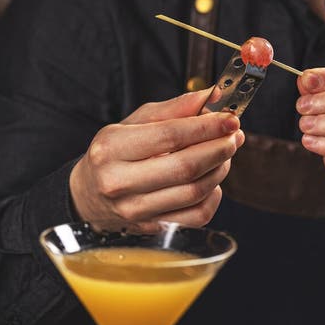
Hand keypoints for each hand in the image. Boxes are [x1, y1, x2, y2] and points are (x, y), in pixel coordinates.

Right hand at [69, 89, 243, 231]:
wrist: (89, 195)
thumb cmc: (116, 152)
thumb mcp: (136, 122)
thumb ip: (175, 108)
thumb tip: (212, 95)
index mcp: (112, 148)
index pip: (169, 135)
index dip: (206, 126)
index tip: (230, 118)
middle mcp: (119, 182)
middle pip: (185, 167)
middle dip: (218, 148)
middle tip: (235, 135)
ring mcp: (135, 211)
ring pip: (194, 192)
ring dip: (220, 169)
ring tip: (225, 151)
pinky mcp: (151, 229)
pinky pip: (196, 216)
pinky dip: (214, 195)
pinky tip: (212, 179)